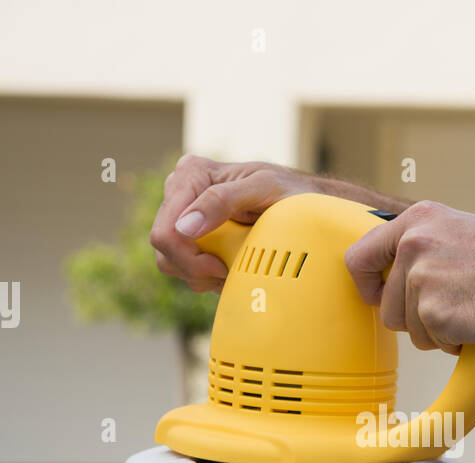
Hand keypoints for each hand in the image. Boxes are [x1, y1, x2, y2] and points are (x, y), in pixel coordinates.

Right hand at [150, 155, 408, 292]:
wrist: (310, 211)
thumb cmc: (292, 194)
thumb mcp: (263, 189)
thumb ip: (222, 201)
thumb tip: (184, 227)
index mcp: (190, 175)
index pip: (166, 230)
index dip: (190, 257)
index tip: (222, 265)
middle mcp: (181, 193)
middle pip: (164, 250)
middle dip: (197, 268)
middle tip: (231, 268)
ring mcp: (184, 218)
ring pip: (171, 265)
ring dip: (203, 275)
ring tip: (235, 265)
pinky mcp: (193, 240)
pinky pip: (186, 271)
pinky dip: (208, 276)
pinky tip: (232, 266)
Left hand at [345, 200, 474, 354]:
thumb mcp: (462, 234)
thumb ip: (424, 247)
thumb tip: (391, 273)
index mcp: (419, 218)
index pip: (359, 255)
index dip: (367, 284)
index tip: (378, 296)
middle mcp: (414, 243)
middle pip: (385, 303)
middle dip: (413, 316)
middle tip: (454, 305)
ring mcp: (422, 278)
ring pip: (406, 328)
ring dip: (436, 330)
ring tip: (473, 309)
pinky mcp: (434, 313)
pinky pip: (430, 342)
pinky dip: (453, 342)